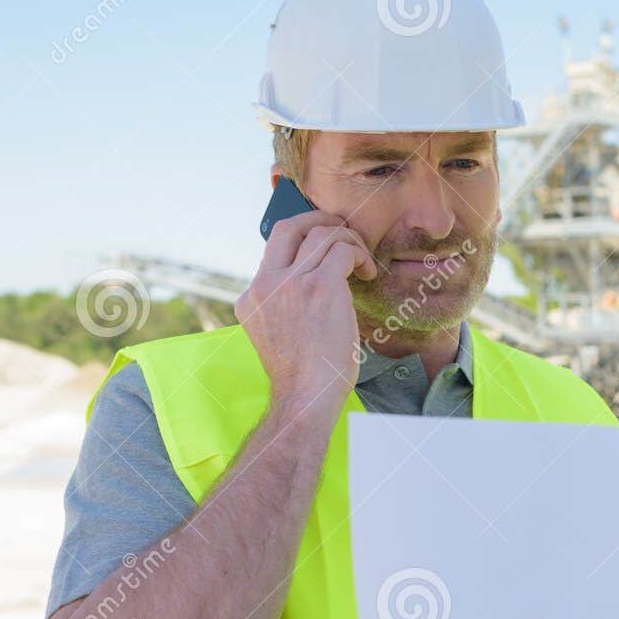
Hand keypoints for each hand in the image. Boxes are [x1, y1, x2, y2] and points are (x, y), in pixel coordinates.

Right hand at [236, 210, 375, 413]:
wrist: (305, 399)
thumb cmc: (303, 376)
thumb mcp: (281, 335)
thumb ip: (287, 305)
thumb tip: (318, 280)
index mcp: (251, 298)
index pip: (273, 249)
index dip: (302, 240)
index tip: (324, 246)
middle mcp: (265, 285)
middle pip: (289, 226)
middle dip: (320, 219)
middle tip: (342, 231)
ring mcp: (289, 283)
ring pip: (321, 233)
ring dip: (348, 240)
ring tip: (362, 260)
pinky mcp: (318, 286)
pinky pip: (342, 250)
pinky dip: (359, 255)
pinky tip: (368, 272)